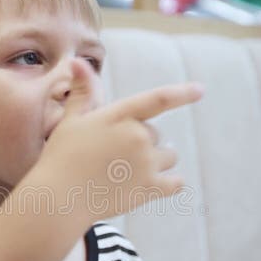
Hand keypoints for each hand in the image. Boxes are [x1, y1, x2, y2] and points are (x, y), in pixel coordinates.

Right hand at [32, 59, 203, 223]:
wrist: (59, 198)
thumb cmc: (61, 156)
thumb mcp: (71, 119)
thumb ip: (84, 92)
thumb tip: (78, 61)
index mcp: (121, 115)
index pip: (158, 99)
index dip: (182, 93)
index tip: (201, 90)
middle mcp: (138, 136)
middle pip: (156, 135)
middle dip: (142, 142)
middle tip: (114, 155)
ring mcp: (146, 163)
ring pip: (168, 157)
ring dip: (156, 161)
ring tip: (128, 171)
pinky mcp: (150, 189)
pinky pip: (176, 183)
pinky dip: (172, 183)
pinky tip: (161, 184)